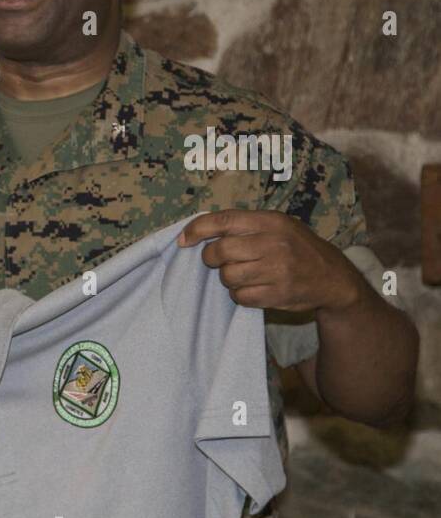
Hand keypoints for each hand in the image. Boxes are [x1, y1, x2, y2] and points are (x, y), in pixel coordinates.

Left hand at [176, 210, 362, 312]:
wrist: (333, 278)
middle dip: (212, 259)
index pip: (224, 220)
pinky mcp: (278, 294)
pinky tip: (255, 288)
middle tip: (221, 262)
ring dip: (229, 279)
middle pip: (220, 252)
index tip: (183, 241)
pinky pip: (240, 296)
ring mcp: (277, 269)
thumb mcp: (278, 226)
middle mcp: (274, 243)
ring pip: (227, 276)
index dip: (197, 230)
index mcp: (270, 221)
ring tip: (245, 275)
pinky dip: (241, 295)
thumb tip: (198, 230)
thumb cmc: (297, 248)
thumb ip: (245, 226)